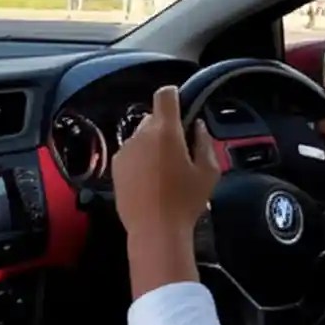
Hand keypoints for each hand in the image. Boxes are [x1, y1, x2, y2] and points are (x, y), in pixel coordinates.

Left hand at [113, 85, 219, 297]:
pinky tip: (149, 181)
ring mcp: (124, 150)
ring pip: (141, 136)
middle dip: (166, 128)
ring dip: (152, 144)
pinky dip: (139, 159)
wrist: (155, 230)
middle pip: (153, 118)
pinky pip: (131, 153)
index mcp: (165, 130)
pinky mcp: (115, 166)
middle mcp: (140, 134)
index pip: (165, 95)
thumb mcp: (208, 171)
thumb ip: (204, 142)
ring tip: (163, 171)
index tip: (182, 111)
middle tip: (179, 151)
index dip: (174, 97)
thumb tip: (196, 127)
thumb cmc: (185, 200)